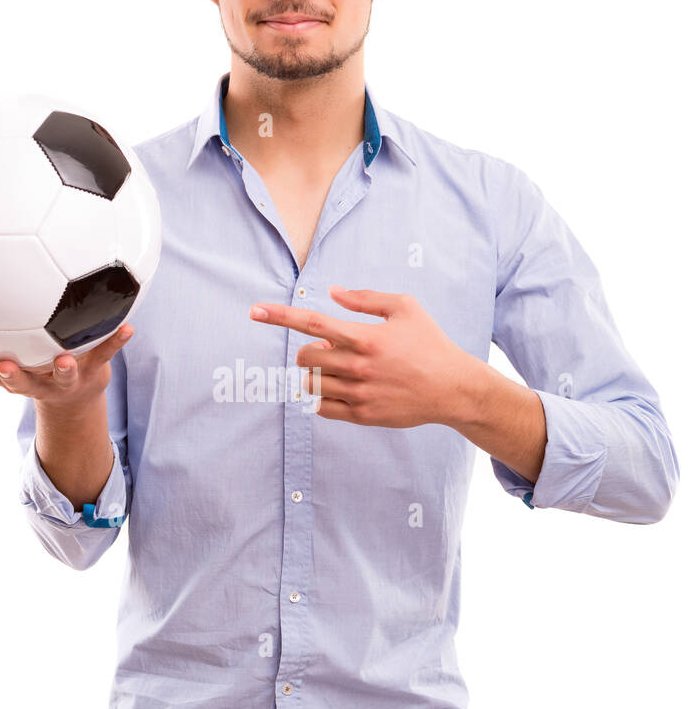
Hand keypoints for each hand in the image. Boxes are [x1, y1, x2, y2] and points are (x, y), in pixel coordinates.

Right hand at [0, 323, 134, 411]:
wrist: (76, 402)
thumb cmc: (37, 373)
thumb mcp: (8, 368)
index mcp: (20, 379)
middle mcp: (41, 383)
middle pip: (26, 383)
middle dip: (15, 376)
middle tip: (7, 366)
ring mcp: (68, 379)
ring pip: (65, 376)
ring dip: (64, 369)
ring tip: (64, 360)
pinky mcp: (94, 369)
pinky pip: (105, 353)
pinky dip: (116, 341)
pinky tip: (128, 328)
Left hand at [249, 285, 478, 427]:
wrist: (453, 388)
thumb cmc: (429, 343)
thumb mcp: (405, 308)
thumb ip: (366, 299)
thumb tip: (332, 293)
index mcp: (366, 337)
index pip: (312, 324)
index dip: (280, 316)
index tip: (254, 310)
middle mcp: (359, 366)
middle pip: (305, 357)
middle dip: (308, 352)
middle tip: (329, 350)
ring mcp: (359, 393)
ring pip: (310, 384)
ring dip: (315, 374)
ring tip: (337, 370)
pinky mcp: (362, 416)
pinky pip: (322, 408)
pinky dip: (322, 397)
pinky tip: (341, 389)